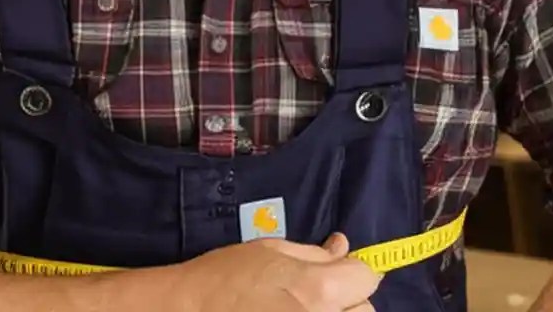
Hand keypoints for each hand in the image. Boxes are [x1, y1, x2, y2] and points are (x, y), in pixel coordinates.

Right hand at [174, 232, 380, 311]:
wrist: (186, 311)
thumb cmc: (225, 276)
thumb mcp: (269, 250)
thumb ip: (314, 253)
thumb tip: (342, 248)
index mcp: (318, 290)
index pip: (367, 278)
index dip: (355, 272)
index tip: (340, 272)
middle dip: (349, 300)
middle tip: (321, 295)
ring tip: (302, 308)